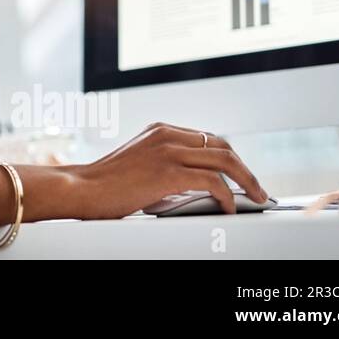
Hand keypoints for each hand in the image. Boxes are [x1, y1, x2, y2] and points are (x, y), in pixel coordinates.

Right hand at [70, 121, 268, 218]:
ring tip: (255, 197)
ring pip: (225, 160)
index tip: (241, 174)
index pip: (208, 138)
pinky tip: (228, 207)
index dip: (230, 157)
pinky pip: (212, 182)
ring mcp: (168, 151)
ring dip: (247, 181)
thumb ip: (166, 164)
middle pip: (222, 145)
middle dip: (245, 168)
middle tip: (256, 188)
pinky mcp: (168, 172)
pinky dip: (227, 196)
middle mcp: (166, 135)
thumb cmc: (106, 184)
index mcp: (159, 130)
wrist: (82, 190)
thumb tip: (198, 183)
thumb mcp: (139, 164)